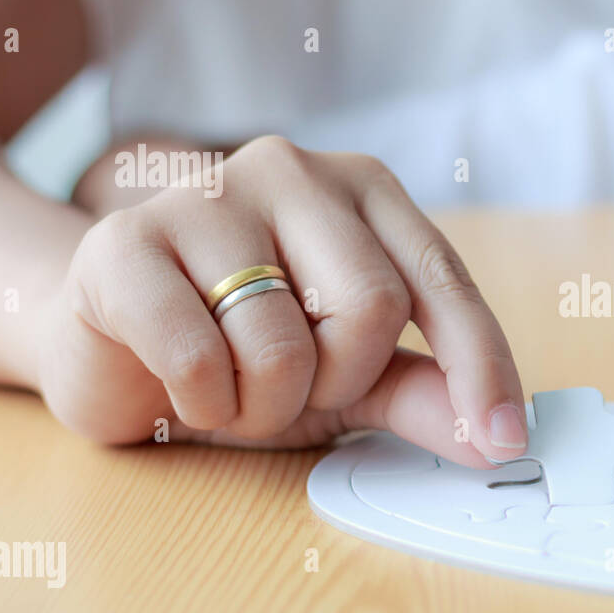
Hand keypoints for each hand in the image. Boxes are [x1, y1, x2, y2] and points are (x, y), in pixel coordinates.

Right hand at [36, 136, 525, 464]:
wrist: (107, 344)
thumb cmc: (238, 350)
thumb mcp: (346, 379)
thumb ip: (422, 395)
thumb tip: (496, 435)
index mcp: (362, 191)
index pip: (442, 280)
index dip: (481, 366)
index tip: (505, 440)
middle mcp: (292, 172)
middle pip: (371, 306)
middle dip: (337, 381)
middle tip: (292, 387)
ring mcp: (204, 195)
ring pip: (284, 342)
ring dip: (264, 403)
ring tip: (231, 385)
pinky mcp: (123, 242)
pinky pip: (199, 357)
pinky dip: (202, 402)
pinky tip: (182, 384)